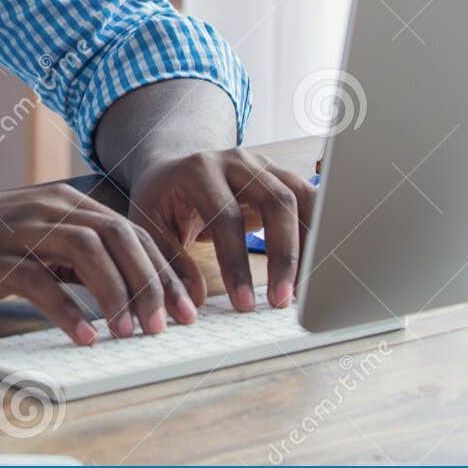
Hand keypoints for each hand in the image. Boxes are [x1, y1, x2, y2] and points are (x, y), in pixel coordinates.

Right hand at [0, 183, 196, 344]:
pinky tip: (85, 336)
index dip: (167, 267)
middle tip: (168, 324)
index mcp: (68, 203)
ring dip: (117, 293)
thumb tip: (132, 290)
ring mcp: (22, 230)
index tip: (190, 304)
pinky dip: (68, 311)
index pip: (133, 230)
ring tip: (130, 332)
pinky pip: (40, 282)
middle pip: (119, 236)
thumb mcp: (40, 238)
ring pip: (88, 252)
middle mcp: (51, 209)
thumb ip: (79, 254)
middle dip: (152, 282)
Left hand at [126, 149, 315, 311]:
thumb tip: (190, 306)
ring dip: (310, 246)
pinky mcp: (281, 176)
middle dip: (284, 255)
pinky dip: (318, 233)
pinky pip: (311, 202)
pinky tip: (316, 267)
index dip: (236, 263)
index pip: (226, 216)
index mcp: (199, 170)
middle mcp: (236, 161)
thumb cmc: (160, 199)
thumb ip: (168, 264)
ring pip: (302, 198)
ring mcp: (264, 164)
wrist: (174, 167)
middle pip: (276, 201)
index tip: (244, 303)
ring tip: (308, 290)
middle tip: (283, 301)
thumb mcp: (149, 226)